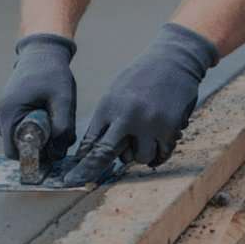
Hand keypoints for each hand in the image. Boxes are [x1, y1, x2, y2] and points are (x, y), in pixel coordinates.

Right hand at [0, 33, 76, 160]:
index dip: (34, 156)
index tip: (53, 148)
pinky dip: (36, 128)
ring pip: (21, 140)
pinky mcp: (8, 111)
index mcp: (8, 113)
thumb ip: (62, 127)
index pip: (14, 153)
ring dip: (41, 136)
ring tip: (54, 116)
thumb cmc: (53, 73)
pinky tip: (48, 113)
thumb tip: (57, 154)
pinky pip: (21, 130)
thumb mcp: (63, 99)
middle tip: (60, 130)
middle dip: (41, 146)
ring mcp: (1, 113)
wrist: (43, 52)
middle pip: (18, 147)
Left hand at [62, 23, 218, 185]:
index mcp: (109, 106)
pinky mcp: (170, 128)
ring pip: (137, 159)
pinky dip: (158, 154)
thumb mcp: (116, 92)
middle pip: (106, 155)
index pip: (90, 143)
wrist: (174, 60)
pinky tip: (157, 144)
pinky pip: (161, 155)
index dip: (80, 164)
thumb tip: (93, 150)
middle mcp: (127, 116)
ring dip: (139, 154)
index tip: (70, 179)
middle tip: (86, 184)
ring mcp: (149, 123)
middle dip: (93, 172)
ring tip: (143, 139)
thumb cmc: (142, 76)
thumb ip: (106, 120)